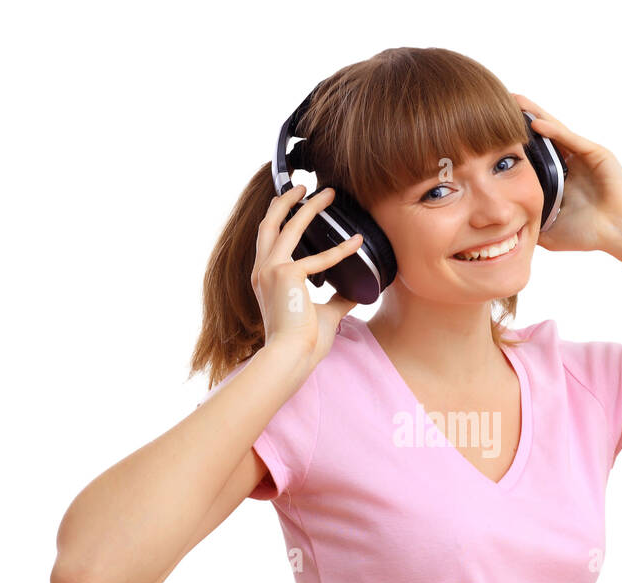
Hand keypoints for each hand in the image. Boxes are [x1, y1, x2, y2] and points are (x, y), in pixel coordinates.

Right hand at [251, 184, 364, 367]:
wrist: (291, 358)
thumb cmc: (303, 342)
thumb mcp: (323, 314)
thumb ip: (338, 299)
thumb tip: (357, 292)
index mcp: (265, 279)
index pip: (269, 240)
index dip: (279, 218)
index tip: (292, 203)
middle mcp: (262, 271)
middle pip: (270, 223)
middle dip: (287, 200)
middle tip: (306, 184)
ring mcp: (271, 271)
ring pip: (289, 227)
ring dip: (309, 207)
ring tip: (329, 194)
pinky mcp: (286, 275)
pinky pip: (319, 258)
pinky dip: (341, 250)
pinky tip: (358, 241)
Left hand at [512, 93, 621, 254]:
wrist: (620, 232)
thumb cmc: (590, 234)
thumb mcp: (551, 232)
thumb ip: (531, 226)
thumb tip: (504, 231)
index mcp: (559, 179)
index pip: (533, 157)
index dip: (515, 145)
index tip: (491, 136)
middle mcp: (570, 164)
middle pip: (541, 137)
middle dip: (521, 122)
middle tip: (497, 107)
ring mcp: (582, 157)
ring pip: (555, 131)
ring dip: (535, 115)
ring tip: (514, 102)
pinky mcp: (595, 153)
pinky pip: (570, 139)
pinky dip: (554, 130)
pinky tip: (536, 122)